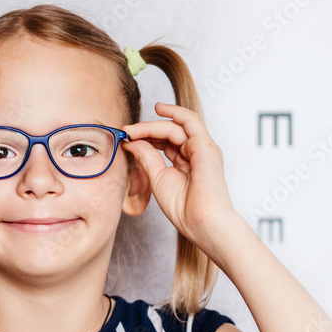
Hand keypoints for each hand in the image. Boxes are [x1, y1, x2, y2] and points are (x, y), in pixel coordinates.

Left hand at [122, 103, 238, 254]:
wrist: (202, 222)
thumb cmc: (185, 209)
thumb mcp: (158, 178)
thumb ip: (148, 157)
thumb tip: (132, 142)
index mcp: (188, 162)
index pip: (166, 142)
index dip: (146, 137)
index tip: (126, 138)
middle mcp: (197, 152)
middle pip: (170, 131)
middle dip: (146, 129)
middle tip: (126, 130)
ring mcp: (203, 147)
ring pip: (177, 125)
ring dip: (153, 124)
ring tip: (133, 128)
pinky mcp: (205, 145)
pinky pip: (189, 121)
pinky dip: (174, 112)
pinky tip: (159, 109)